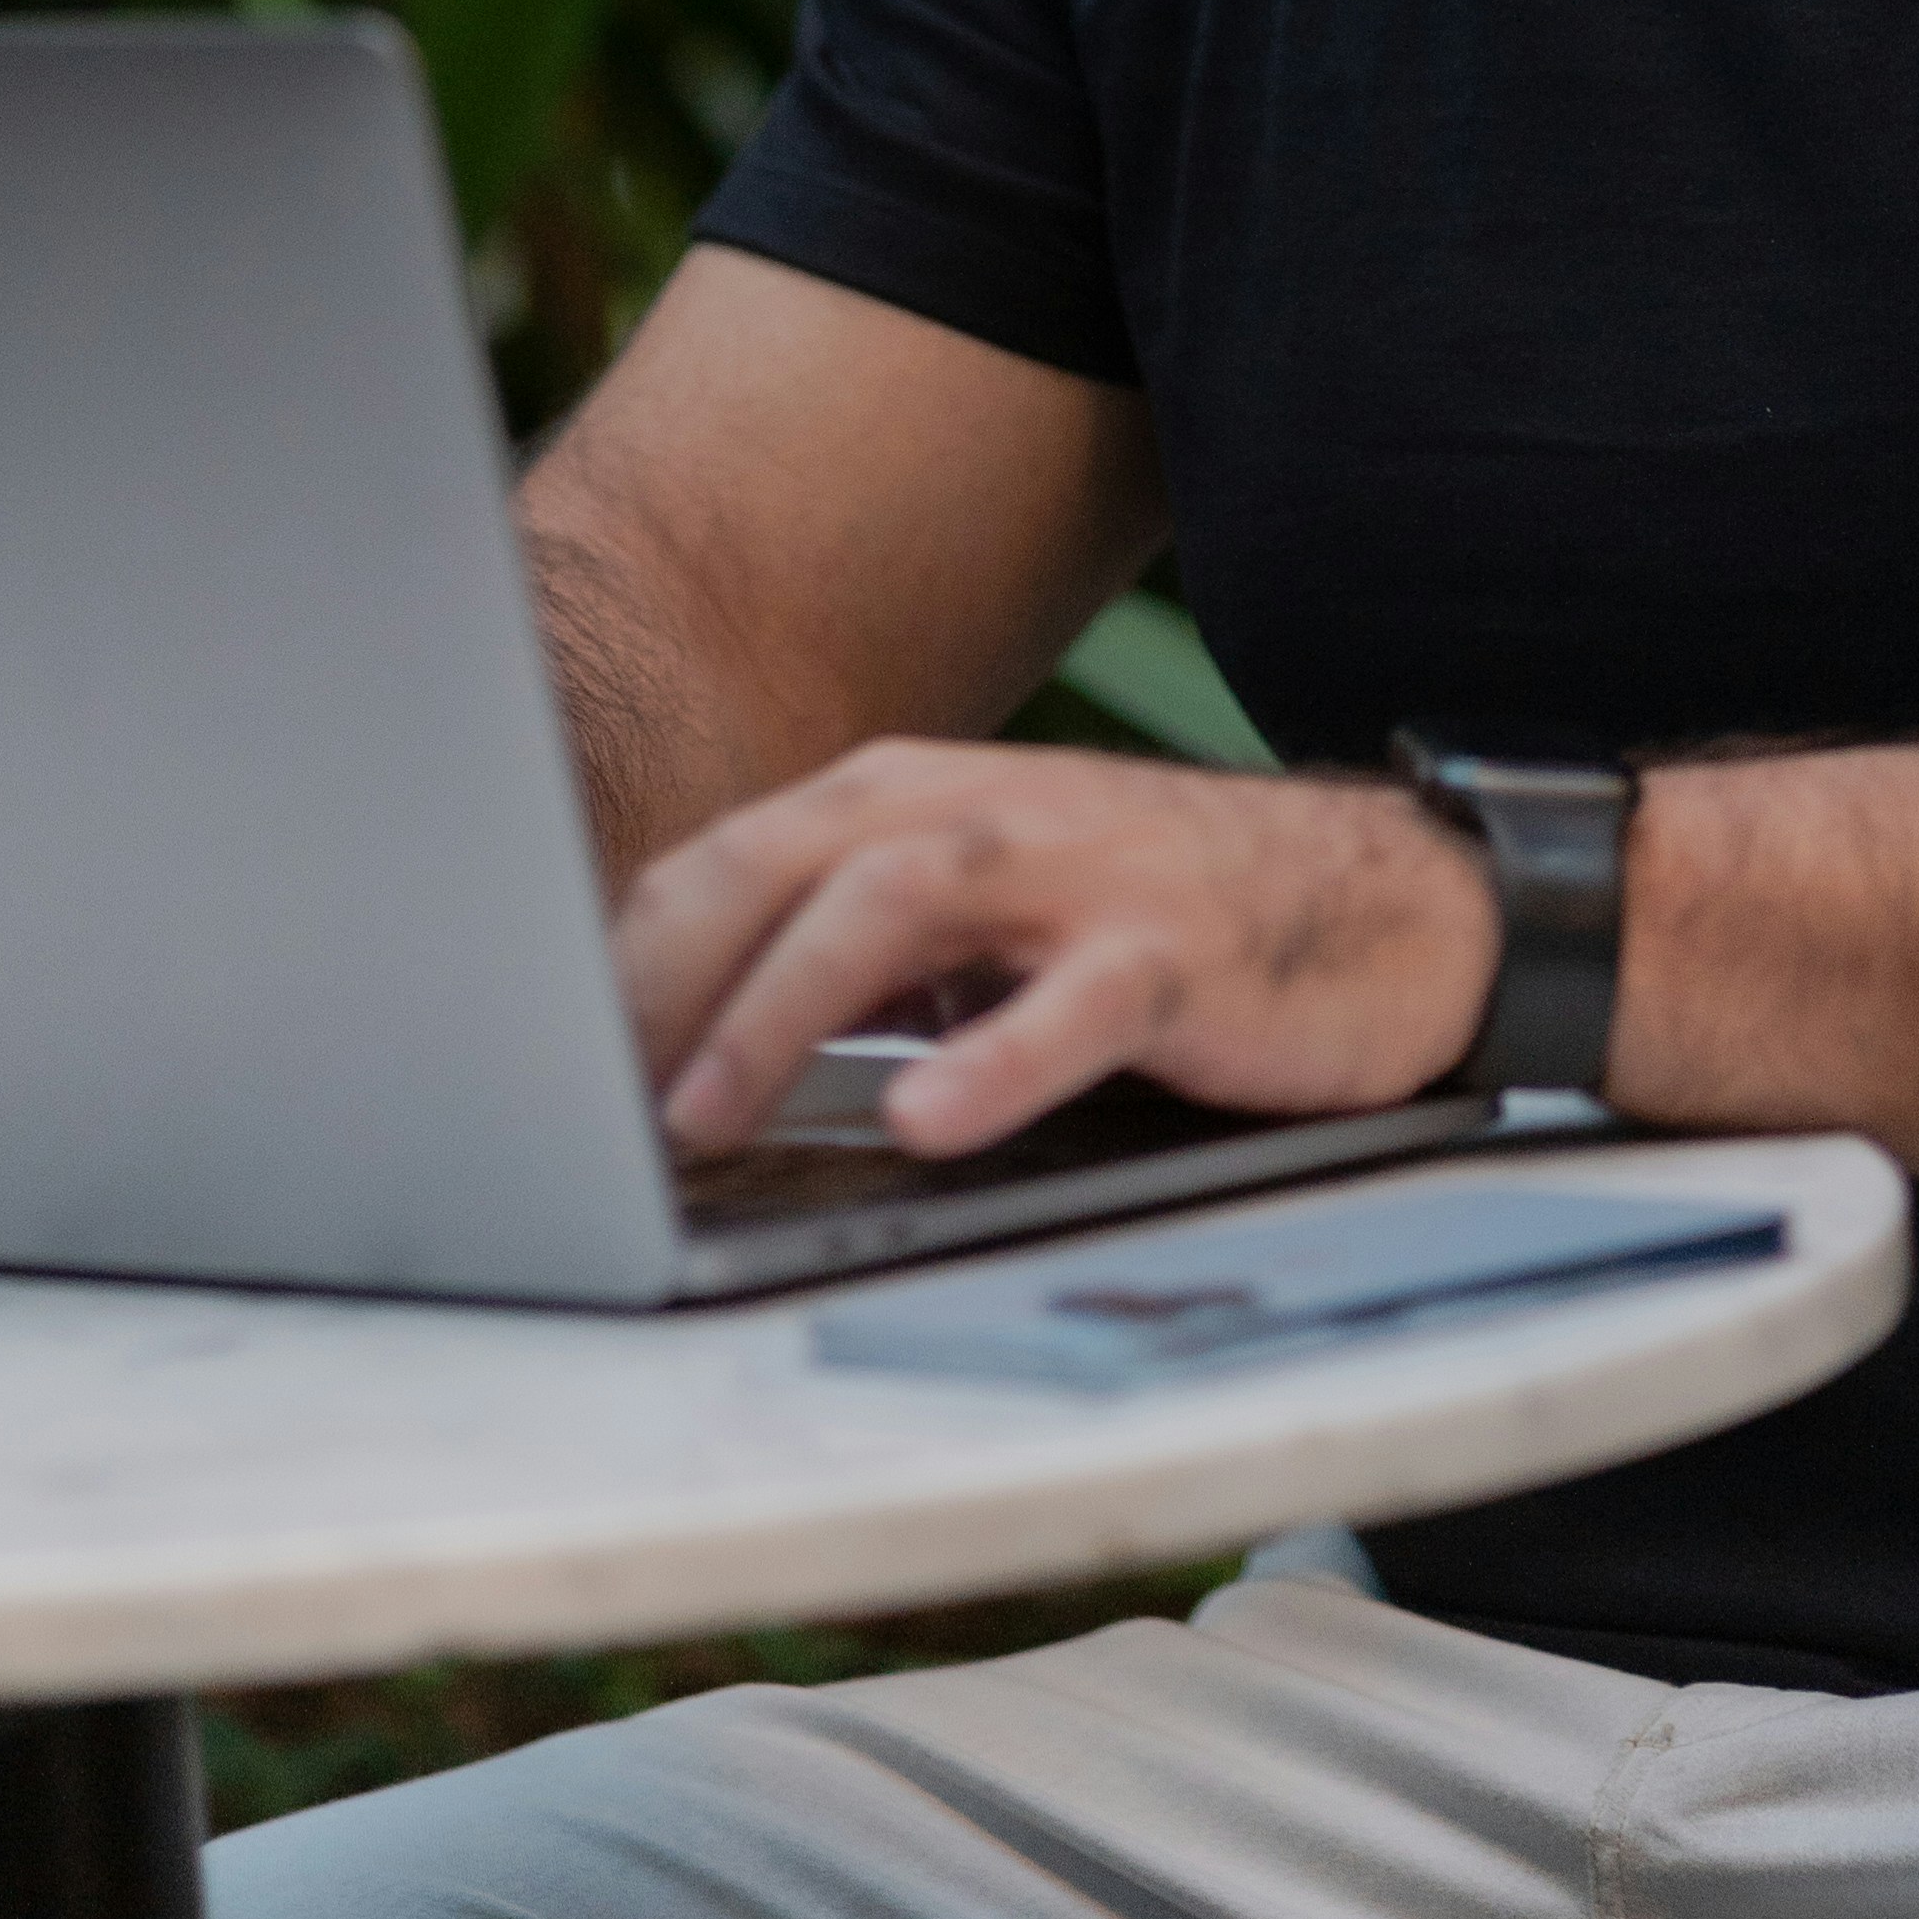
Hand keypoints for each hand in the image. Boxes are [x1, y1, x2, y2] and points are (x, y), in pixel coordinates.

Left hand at [616, 738, 1504, 1158]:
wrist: (1382, 906)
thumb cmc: (1151, 924)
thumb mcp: (985, 924)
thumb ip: (855, 958)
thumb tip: (687, 1043)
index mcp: (916, 801)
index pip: (731, 860)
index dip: (623, 955)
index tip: (536, 1055)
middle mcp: (984, 812)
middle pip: (785, 861)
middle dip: (669, 971)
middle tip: (578, 1091)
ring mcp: (1083, 874)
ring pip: (897, 903)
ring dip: (782, 1006)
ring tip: (703, 1108)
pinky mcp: (1178, 949)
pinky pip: (1075, 1000)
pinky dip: (992, 1055)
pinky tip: (926, 1117)